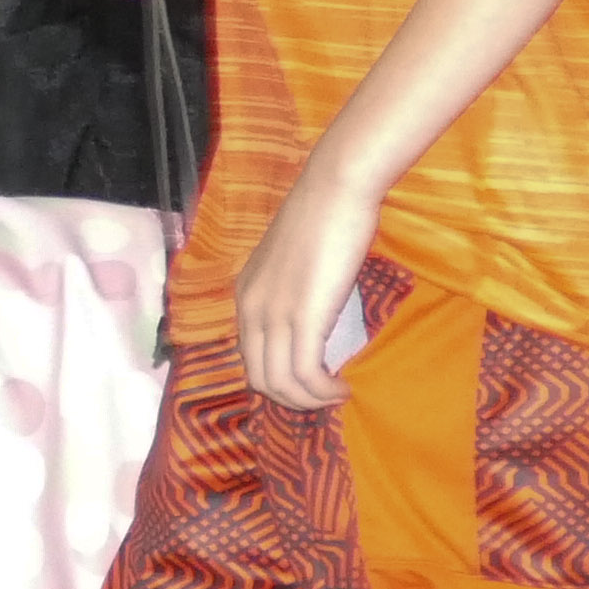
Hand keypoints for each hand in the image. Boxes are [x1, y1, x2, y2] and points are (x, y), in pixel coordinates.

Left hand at [234, 156, 383, 410]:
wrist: (336, 187)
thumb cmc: (324, 215)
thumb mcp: (294, 262)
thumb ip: (291, 292)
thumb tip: (310, 319)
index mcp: (245, 294)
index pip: (250, 357)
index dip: (280, 379)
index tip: (310, 381)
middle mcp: (249, 308)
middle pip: (260, 379)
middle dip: (293, 398)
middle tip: (325, 395)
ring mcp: (273, 314)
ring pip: (280, 384)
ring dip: (310, 400)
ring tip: (337, 394)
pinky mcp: (302, 318)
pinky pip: (305, 375)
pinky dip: (323, 391)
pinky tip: (343, 387)